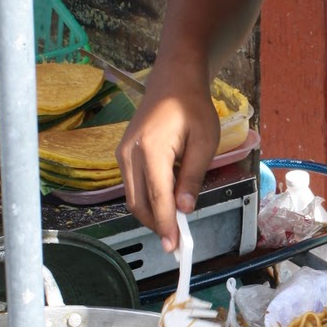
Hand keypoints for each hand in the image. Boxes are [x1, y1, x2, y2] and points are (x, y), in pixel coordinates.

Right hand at [117, 79, 219, 250]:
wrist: (173, 79)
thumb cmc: (193, 106)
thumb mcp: (204, 142)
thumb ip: (193, 177)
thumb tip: (185, 209)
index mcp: (151, 151)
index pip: (158, 199)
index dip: (166, 225)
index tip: (174, 247)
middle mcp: (129, 154)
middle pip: (138, 203)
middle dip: (157, 225)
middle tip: (177, 241)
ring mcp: (122, 154)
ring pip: (132, 197)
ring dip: (150, 214)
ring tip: (173, 225)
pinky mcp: (122, 153)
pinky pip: (132, 185)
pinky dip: (146, 200)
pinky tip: (165, 204)